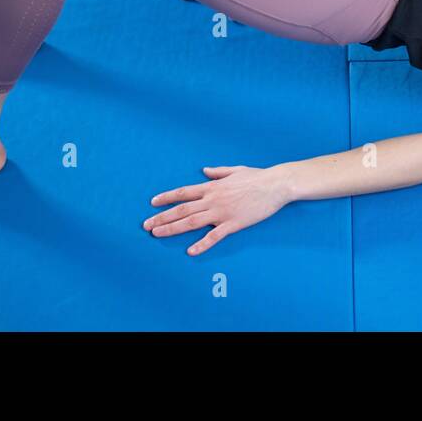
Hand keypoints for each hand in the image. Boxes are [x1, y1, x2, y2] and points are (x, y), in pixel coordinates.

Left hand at [145, 165, 291, 255]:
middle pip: (182, 209)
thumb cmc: (257, 176)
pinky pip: (214, 236)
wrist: (275, 184)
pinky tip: (190, 251)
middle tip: (146, 225)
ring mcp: (222, 212)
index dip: (166, 197)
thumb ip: (217, 172)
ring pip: (191, 222)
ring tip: (157, 234)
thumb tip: (204, 170)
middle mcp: (213, 199)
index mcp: (212, 186)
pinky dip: (201, 244)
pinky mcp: (233, 224)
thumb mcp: (235, 170)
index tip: (152, 203)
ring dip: (172, 228)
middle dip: (162, 217)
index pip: (183, 192)